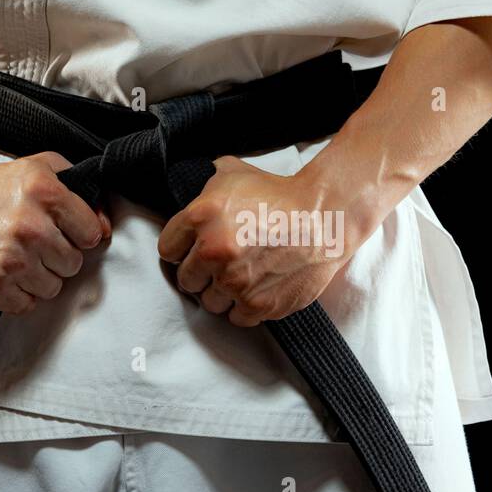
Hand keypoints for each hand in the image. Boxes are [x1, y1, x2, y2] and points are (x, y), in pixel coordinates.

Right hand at [0, 152, 110, 313]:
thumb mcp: (40, 169)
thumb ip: (80, 191)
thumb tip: (103, 227)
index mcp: (43, 193)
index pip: (91, 233)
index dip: (81, 232)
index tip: (66, 229)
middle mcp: (28, 227)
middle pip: (73, 264)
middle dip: (58, 255)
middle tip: (36, 242)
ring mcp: (8, 260)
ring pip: (52, 288)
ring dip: (40, 276)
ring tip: (20, 256)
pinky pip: (26, 304)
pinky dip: (19, 292)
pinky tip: (6, 271)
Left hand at [157, 155, 359, 326]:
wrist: (324, 217)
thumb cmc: (282, 195)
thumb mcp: (235, 174)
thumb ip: (207, 187)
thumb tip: (196, 191)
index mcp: (200, 217)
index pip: (168, 249)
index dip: (182, 249)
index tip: (193, 251)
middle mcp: (213, 252)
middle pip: (186, 280)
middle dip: (201, 273)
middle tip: (220, 264)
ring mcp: (235, 281)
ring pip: (210, 302)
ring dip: (221, 293)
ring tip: (241, 276)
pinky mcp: (257, 304)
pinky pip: (236, 317)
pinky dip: (244, 307)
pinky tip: (255, 288)